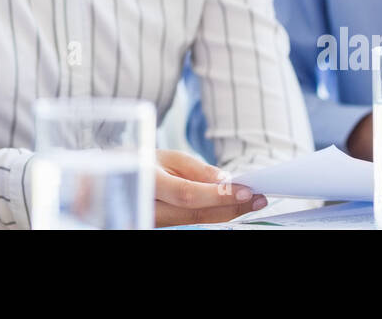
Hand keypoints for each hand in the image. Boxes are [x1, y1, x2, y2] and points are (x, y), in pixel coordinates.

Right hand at [152, 148, 267, 226]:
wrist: (122, 179)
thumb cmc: (143, 162)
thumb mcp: (166, 156)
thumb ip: (194, 168)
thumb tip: (223, 180)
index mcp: (147, 181)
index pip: (187, 194)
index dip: (218, 194)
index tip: (245, 190)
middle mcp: (150, 207)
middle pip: (196, 213)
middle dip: (231, 207)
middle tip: (259, 199)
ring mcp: (155, 220)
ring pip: (196, 220)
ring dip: (227, 211)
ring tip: (252, 201)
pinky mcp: (163, 225)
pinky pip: (192, 220)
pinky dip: (214, 212)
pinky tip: (231, 204)